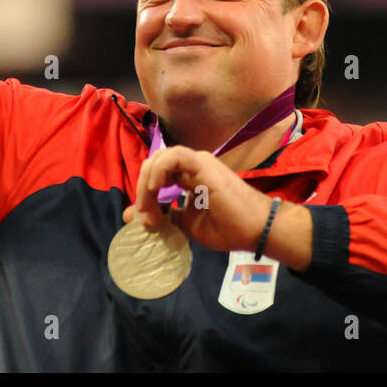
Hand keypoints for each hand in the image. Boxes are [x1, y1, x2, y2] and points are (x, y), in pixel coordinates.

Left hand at [122, 145, 273, 253]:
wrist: (255, 230)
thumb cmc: (228, 227)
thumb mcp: (187, 225)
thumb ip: (163, 217)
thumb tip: (130, 217)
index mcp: (188, 177)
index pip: (157, 174)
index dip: (144, 195)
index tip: (144, 221)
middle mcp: (192, 165)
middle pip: (155, 163)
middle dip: (142, 188)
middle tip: (142, 214)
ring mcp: (198, 163)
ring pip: (161, 157)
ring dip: (148, 181)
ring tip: (148, 203)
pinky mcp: (203, 165)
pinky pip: (175, 156)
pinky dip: (160, 169)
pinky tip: (156, 188)